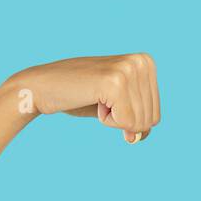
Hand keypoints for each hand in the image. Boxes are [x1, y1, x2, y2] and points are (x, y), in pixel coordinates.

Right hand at [9, 54, 159, 141]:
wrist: (45, 88)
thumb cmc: (81, 97)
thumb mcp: (118, 108)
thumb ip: (137, 122)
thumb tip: (138, 138)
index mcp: (147, 63)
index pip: (156, 116)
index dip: (129, 118)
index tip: (108, 99)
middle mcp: (142, 62)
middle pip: (150, 120)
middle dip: (123, 120)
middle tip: (100, 99)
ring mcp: (129, 70)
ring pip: (138, 123)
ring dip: (113, 119)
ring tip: (96, 97)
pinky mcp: (115, 82)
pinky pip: (125, 122)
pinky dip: (107, 120)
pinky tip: (93, 99)